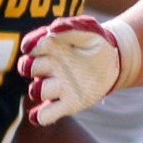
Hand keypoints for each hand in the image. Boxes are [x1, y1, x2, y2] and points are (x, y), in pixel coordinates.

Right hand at [18, 15, 136, 125]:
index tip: (35, 45)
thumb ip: (71, 26)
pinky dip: (39, 116)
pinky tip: (39, 115)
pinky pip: (45, 115)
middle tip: (43, 64)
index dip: (31, 45)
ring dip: (39, 89)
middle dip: (31, 67)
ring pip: (36, 91)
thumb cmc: (96, 41)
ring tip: (56, 84)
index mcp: (51, 47)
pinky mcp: (67, 104)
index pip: (32, 46)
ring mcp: (57, 86)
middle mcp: (50, 67)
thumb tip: (52, 29)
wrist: (113, 59)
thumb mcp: (89, 28)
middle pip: (29, 68)